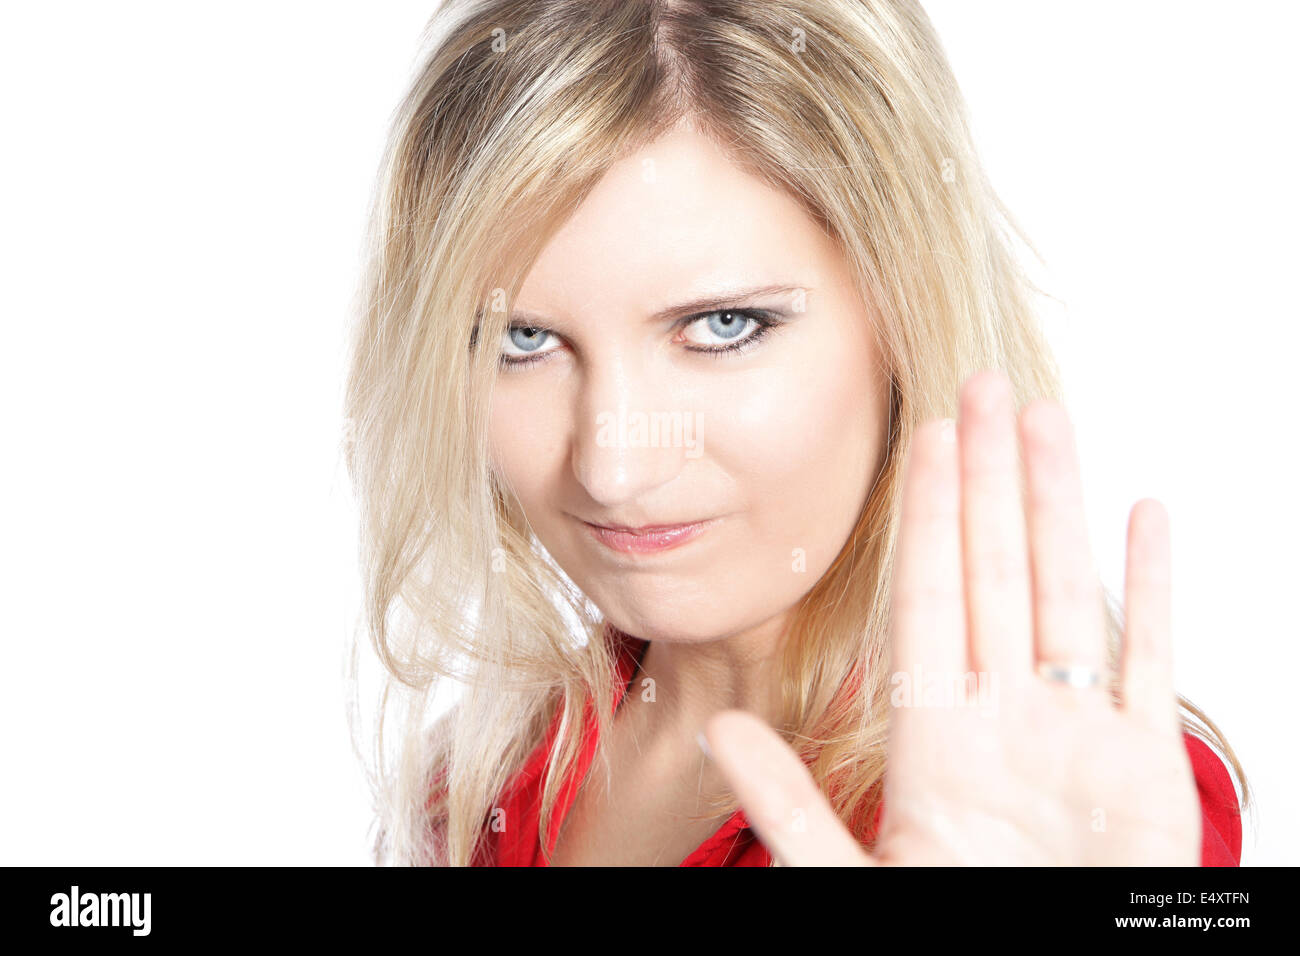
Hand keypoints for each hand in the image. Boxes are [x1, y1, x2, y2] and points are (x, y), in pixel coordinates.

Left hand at [701, 369, 1200, 864]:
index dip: (925, 516)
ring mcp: (1075, 732)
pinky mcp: (1144, 765)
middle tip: (981, 387)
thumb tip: (718, 737)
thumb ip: (788, 803)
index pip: (928, 595)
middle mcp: (1004, 715)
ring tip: (1046, 421)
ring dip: (1058, 504)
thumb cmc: (957, 931)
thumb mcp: (852, 873)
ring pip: (1066, 590)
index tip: (919, 441)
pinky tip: (1144, 515)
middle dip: (987, 478)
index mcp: (935, 735)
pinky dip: (1151, 588)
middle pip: (995, 569)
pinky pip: (1147, 658)